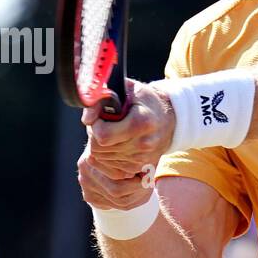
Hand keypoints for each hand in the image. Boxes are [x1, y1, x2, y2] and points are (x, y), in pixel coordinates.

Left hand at [76, 78, 175, 210]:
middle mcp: (143, 143)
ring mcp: (142, 158)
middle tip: (104, 124)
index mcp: (141, 122)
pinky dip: (108, 155)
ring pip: (102, 158)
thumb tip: (86, 119)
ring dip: (101, 145)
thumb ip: (102, 98)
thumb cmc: (145, 101)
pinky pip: (111, 167)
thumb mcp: (127, 89)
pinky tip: (117, 143)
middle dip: (95, 135)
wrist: (171, 118)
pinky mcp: (140, 167)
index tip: (100, 117)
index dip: (95, 125)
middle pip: (99, 148)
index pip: (103, 135)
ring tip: (112, 132)